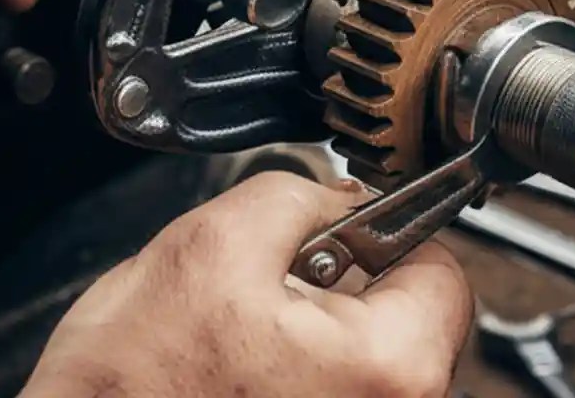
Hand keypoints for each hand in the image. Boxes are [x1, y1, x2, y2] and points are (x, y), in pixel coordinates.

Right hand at [21, 173, 473, 397]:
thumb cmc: (132, 390)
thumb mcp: (213, 243)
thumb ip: (299, 195)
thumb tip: (339, 197)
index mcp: (391, 368)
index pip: (443, 269)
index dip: (383, 231)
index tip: (343, 229)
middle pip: (408, 317)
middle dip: (343, 283)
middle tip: (270, 283)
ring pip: (364, 355)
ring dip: (314, 329)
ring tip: (244, 332)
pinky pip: (331, 390)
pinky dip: (295, 370)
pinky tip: (241, 369)